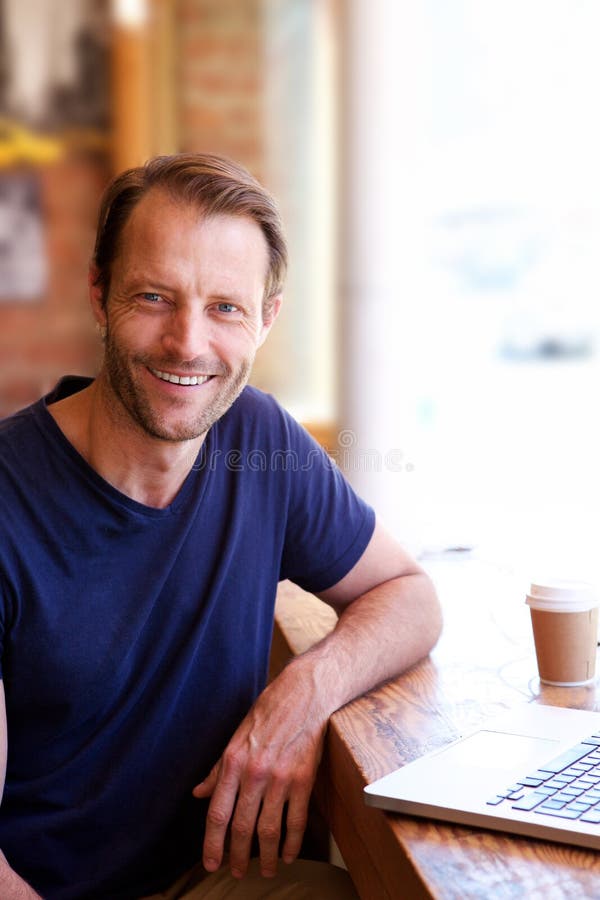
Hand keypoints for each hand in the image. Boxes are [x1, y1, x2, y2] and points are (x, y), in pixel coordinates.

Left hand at [192, 664, 327, 878]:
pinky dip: (293, 842)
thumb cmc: (268, 714)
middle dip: (238, 856)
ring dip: (267, 855)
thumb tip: (199, 793)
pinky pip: (297, 819)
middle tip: (238, 873)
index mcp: (233, 762)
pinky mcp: (304, 779)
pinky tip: (290, 853)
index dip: (212, 843)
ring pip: (269, 828)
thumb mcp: (236, 738)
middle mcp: (254, 772)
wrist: (303, 695)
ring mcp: (281, 777)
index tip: (211, 863)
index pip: (217, 812)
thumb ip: (218, 770)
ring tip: (267, 870)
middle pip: (242, 826)